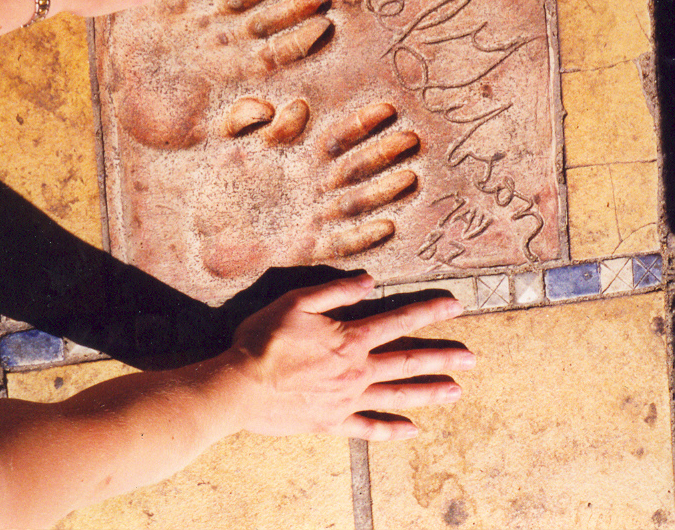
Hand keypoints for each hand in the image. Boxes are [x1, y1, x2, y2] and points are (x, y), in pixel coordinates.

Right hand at [226, 275, 473, 438]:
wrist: (240, 387)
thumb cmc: (263, 340)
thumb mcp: (296, 302)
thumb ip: (335, 291)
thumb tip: (369, 282)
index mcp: (350, 338)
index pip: (398, 321)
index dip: (429, 311)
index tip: (455, 305)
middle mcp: (357, 371)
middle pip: (408, 362)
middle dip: (442, 358)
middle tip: (472, 359)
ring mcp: (347, 400)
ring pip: (397, 395)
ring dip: (429, 392)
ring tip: (457, 391)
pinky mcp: (332, 422)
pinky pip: (369, 428)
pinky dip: (392, 429)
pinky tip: (412, 430)